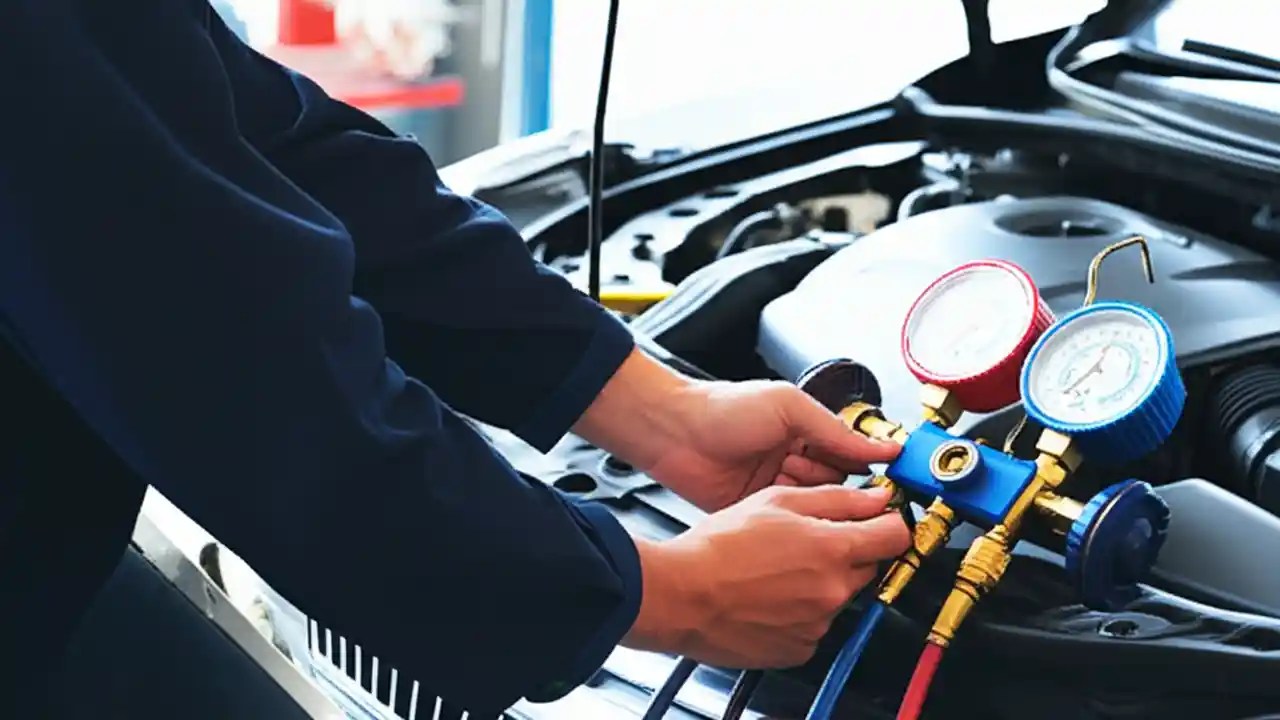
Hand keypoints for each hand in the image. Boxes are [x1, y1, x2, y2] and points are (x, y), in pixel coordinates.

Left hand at [574, 349, 899, 511]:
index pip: (850, 457)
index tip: (890, 488)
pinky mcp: (755, 509)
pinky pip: (784, 523)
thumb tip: (881, 446)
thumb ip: (834, 430)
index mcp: (805, 431)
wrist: (671, 431)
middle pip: (835, 487)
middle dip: (841, 495)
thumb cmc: (721, 408)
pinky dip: (791, 524)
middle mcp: (792, 459)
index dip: (867, 472)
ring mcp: (773, 486)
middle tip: (854, 505)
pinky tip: (797, 527)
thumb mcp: (788, 407)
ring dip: (815, 510)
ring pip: (812, 508)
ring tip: (821, 514)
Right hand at [623, 485, 909, 667]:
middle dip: (847, 550)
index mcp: (832, 550)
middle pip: (867, 565)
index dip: (888, 522)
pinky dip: (801, 610)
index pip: (896, 536)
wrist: (680, 595)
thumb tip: (876, 497)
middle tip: (806, 541)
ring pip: (838, 595)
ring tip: (776, 569)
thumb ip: (836, 499)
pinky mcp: (801, 649)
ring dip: (820, 580)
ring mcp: (818, 624)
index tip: (878, 519)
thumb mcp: (777, 500)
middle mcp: (833, 591)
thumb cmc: (718, 548)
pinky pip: (816, 623)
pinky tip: (770, 595)